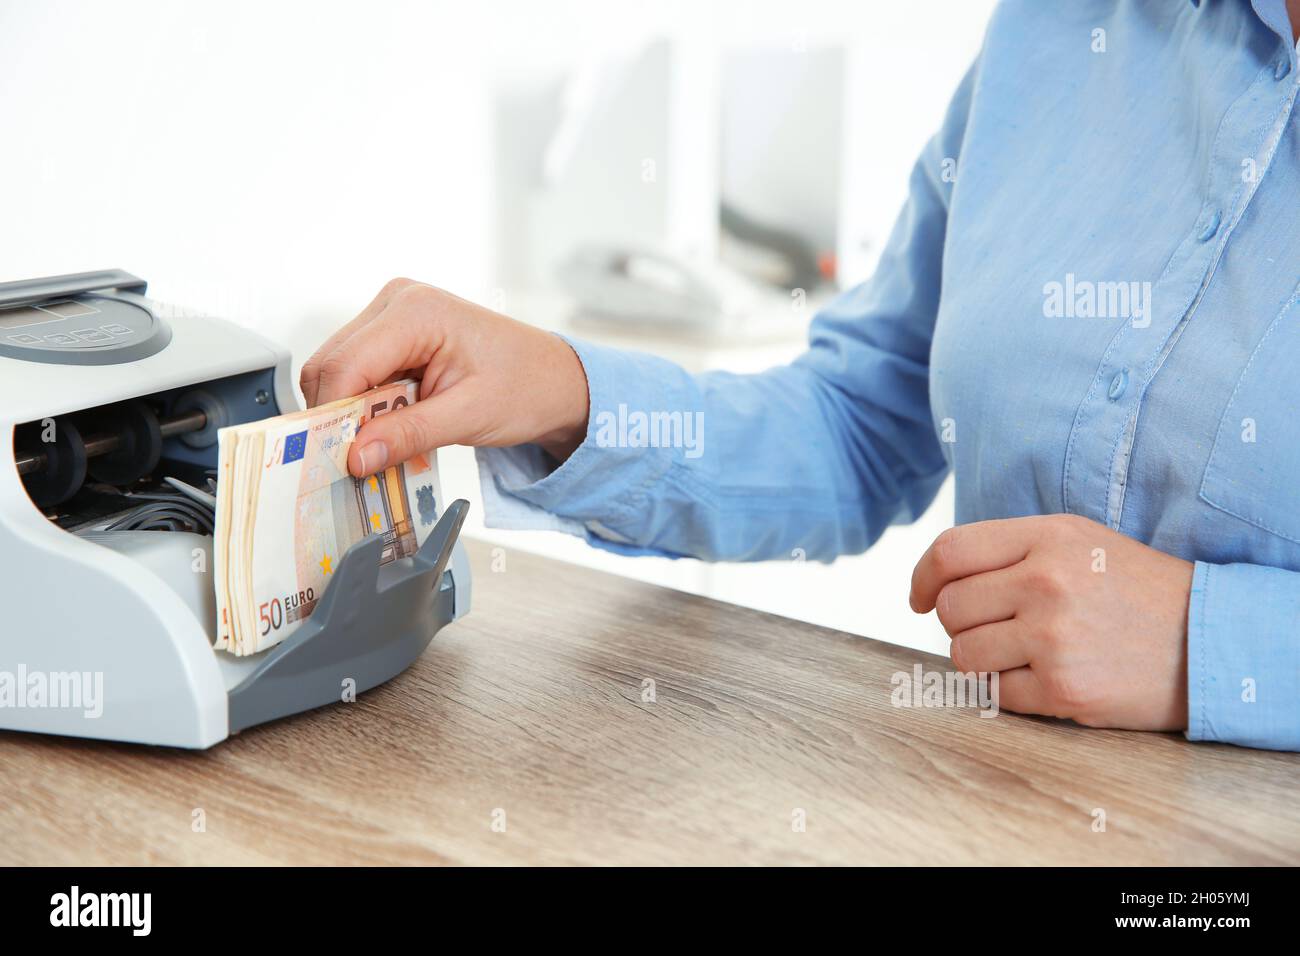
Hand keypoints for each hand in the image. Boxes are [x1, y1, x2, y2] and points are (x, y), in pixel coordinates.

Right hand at [301, 278, 589, 476]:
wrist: (553, 378)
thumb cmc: (526, 386)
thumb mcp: (469, 417)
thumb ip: (408, 435)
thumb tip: (356, 456)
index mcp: (417, 311)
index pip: (346, 366)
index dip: (334, 416)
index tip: (336, 459)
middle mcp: (398, 301)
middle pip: (331, 365)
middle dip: (337, 416)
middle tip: (356, 459)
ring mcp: (393, 312)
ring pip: (336, 369)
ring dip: (350, 411)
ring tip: (383, 441)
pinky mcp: (392, 331)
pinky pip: (356, 371)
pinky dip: (362, 403)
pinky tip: (389, 424)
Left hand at [909, 514, 1192, 730]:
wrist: (1209, 639)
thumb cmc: (1132, 589)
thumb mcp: (1078, 542)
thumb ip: (1010, 550)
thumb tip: (936, 579)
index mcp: (1047, 537)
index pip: (950, 552)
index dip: (921, 578)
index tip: (918, 599)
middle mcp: (1045, 581)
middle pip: (949, 607)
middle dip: (959, 623)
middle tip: (993, 629)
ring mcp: (1052, 637)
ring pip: (962, 653)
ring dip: (980, 658)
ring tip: (1020, 653)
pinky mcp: (1062, 687)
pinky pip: (994, 692)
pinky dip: (1008, 690)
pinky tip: (1042, 677)